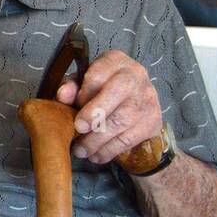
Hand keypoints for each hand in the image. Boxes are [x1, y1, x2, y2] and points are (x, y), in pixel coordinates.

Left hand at [55, 49, 162, 164]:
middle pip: (116, 93)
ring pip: (122, 120)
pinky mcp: (153, 120)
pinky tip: (96, 155)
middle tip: (78, 129)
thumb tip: (62, 96)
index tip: (73, 106)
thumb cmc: (101, 90)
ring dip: (97, 140)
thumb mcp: (83, 83)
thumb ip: (71, 87)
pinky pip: (129, 139)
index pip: (99, 73)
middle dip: (94, 114)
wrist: (136, 103)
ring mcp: (148, 98)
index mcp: (115, 61)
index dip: (84, 92)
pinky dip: (109, 150)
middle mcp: (135, 76)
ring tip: (81, 150)